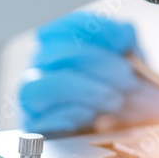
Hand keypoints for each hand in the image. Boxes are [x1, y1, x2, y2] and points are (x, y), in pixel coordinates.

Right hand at [18, 12, 158, 133]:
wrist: (113, 130)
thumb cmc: (115, 89)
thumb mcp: (126, 60)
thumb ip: (124, 40)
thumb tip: (123, 34)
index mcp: (56, 44)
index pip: (60, 27)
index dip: (91, 30)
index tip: (123, 41)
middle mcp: (39, 67)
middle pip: (52, 54)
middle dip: (96, 63)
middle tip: (127, 77)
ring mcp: (31, 98)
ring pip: (38, 86)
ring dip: (81, 90)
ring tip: (114, 100)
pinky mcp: (34, 127)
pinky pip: (39, 120)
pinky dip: (69, 115)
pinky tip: (93, 116)